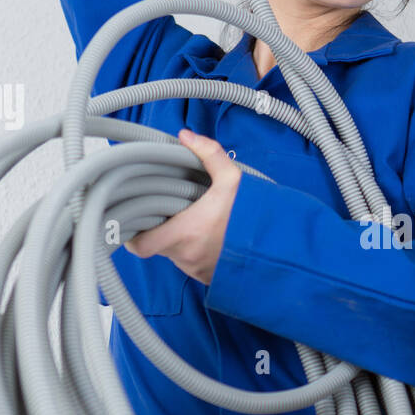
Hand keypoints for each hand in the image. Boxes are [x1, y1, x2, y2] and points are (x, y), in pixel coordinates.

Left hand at [123, 129, 241, 286]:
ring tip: (195, 221)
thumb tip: (186, 136)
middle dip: (160, 229)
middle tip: (170, 211)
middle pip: (157, 246)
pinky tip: (210, 236)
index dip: (131, 235)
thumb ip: (209, 154)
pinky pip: (194, 264)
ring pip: (176, 255)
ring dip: (180, 240)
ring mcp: (199, 270)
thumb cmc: (255, 218)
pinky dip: (196, 251)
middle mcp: (188, 256)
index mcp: (185, 233)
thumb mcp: (234, 179)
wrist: (282, 251)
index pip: (140, 245)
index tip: (134, 220)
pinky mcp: (211, 278)